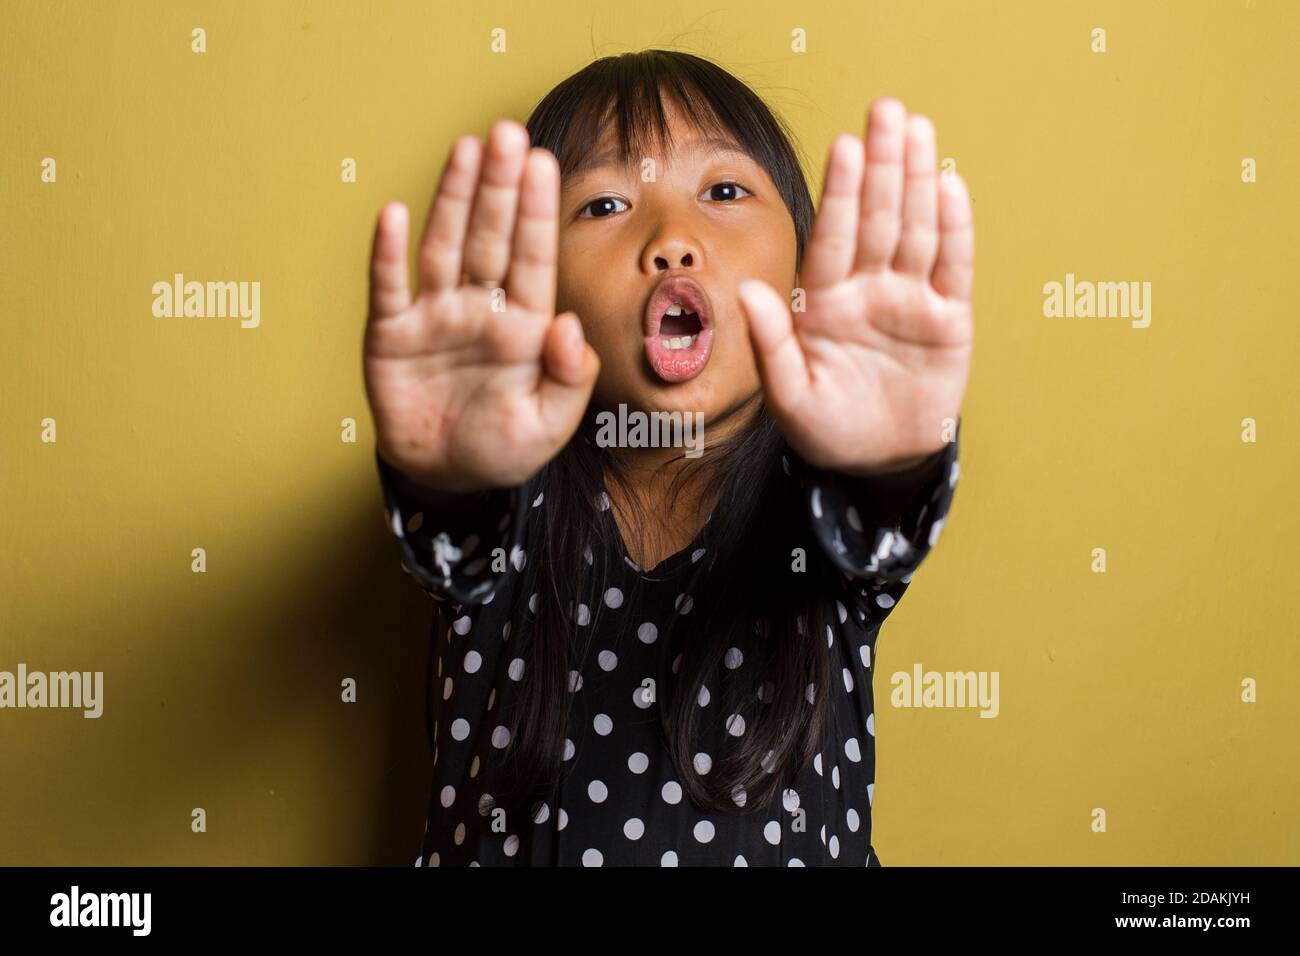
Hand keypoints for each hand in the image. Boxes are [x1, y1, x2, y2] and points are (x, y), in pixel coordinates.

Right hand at [364, 120, 599, 492]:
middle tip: (507, 132)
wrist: (446, 478)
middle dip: (499, 186)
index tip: (543, 163)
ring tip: (466, 149)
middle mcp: (479, 307)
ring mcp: (435, 315)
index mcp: (523, 323)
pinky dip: (388, 253)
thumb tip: (568, 326)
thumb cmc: (502, 448)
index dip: (536, 211)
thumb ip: (568, 380)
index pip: (533, 257)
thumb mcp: (548, 425)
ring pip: (444, 246)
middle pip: (490, 236)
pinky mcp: (392, 334)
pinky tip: (395, 213)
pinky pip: (390, 287)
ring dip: (454, 198)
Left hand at [737, 98, 972, 474]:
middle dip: (882, 165)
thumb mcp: (790, 396)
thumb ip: (771, 343)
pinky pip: (952, 267)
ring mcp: (909, 299)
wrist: (879, 463)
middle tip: (887, 109)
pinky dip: (955, 229)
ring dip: (918, 180)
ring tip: (918, 128)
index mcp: (824, 302)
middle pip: (876, 217)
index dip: (840, 192)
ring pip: (915, 229)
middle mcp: (867, 289)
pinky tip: (950, 186)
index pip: (833, 237)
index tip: (844, 145)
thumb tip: (746, 291)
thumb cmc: (826, 429)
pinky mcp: (947, 318)